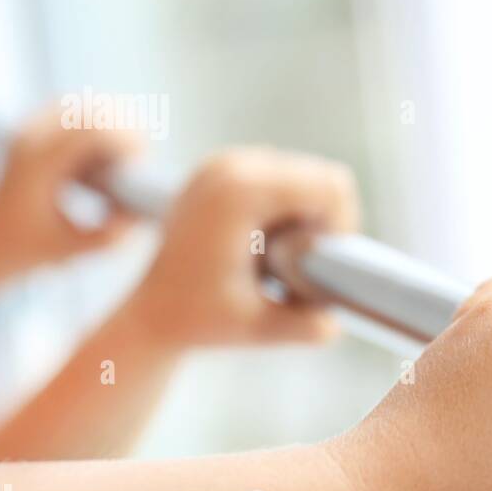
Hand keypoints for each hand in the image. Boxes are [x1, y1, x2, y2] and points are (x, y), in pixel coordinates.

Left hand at [0, 102, 143, 268]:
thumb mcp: (71, 250)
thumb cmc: (26, 249)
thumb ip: (108, 238)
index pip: (94, 129)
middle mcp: (30, 138)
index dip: (129, 141)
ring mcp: (28, 129)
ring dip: (112, 123)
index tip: (142, 166)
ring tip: (124, 156)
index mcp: (38, 164)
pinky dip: (97, 123)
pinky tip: (105, 152)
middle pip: (91, 107)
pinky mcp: (32, 130)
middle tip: (139, 160)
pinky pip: (73, 109)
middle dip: (125, 128)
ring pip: (84, 103)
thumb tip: (140, 217)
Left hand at [127, 147, 359, 347]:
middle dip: (327, 223)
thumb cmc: (198, 320)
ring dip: (310, 217)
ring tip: (281, 257)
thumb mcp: (258, 328)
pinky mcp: (226, 168)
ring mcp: (226, 162)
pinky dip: (293, 209)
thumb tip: (335, 320)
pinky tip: (268, 243)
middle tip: (301, 265)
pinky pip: (287, 177)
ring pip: (310, 174)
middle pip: (325, 175)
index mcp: (240, 192)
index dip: (340, 229)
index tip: (317, 265)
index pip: (330, 187)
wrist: (151, 312)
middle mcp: (232, 165)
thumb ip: (305, 326)